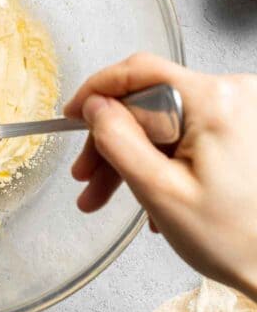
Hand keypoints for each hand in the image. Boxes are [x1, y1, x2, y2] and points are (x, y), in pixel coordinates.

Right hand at [65, 53, 256, 300]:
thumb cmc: (236, 240)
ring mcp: (240, 111)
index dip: (97, 91)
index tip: (73, 114)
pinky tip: (150, 196)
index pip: (140, 72)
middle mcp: (233, 94)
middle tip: (86, 177)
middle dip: (113, 141)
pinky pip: (186, 133)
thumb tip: (94, 106)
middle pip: (150, 101)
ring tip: (106, 197)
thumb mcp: (159, 192)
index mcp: (215, 100)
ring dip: (133, 157)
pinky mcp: (242, 128)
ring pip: (164, 121)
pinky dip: (162, 160)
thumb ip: (118, 141)